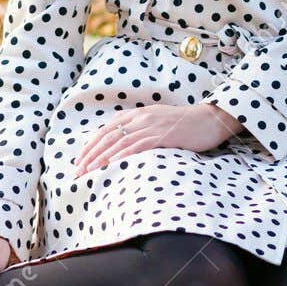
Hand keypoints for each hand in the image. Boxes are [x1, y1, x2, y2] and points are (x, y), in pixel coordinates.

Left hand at [73, 101, 242, 179]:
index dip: (90, 145)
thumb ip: (140, 129)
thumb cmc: (184, 125)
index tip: (79, 160)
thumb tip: (122, 144)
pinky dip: (121, 155)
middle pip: (108, 136)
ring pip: (119, 142)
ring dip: (100, 157)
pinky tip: (110, 165)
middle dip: (90, 154)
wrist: (209, 119)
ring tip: (87, 171)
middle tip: (77, 170)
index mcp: (137, 114)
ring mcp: (151, 126)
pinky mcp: (162, 135)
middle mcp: (140, 117)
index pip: (106, 129)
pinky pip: (137, 146)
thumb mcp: (157, 122)